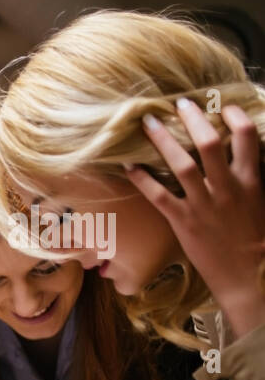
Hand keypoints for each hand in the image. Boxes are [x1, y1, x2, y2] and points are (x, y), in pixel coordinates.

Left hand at [127, 101, 264, 334]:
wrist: (250, 276)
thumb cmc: (258, 240)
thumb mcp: (261, 202)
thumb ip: (251, 179)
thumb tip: (241, 159)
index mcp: (251, 180)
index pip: (246, 137)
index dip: (234, 117)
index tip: (222, 107)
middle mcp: (227, 188)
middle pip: (209, 143)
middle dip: (193, 120)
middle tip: (178, 103)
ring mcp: (204, 204)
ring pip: (181, 164)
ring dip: (163, 141)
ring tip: (149, 123)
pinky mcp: (184, 222)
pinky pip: (159, 196)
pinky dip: (143, 179)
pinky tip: (129, 166)